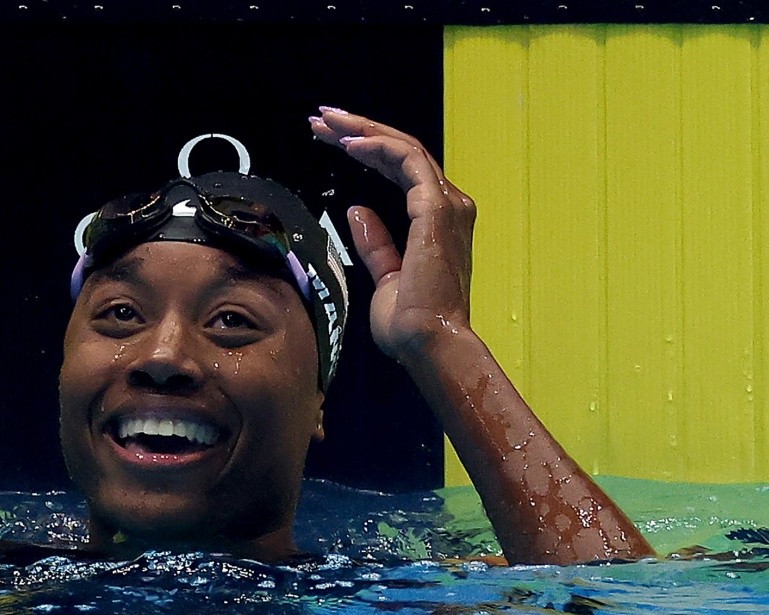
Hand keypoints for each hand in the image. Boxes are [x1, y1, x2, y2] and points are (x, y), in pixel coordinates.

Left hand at [308, 107, 474, 364]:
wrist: (428, 343)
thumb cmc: (410, 324)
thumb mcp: (386, 278)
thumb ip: (377, 244)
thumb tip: (357, 211)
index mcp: (437, 222)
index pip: (401, 171)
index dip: (366, 150)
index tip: (331, 140)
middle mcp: (447, 207)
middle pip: (400, 152)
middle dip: (358, 130)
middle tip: (321, 118)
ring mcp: (446, 206)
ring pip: (403, 148)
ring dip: (363, 130)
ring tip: (326, 121)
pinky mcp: (437, 209)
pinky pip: (407, 161)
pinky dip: (378, 147)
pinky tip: (348, 143)